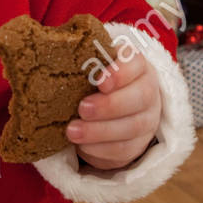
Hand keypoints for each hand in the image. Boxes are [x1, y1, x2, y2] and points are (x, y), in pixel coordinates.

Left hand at [66, 43, 162, 170]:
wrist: (111, 104)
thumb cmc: (95, 78)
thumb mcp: (92, 63)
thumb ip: (82, 57)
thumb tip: (55, 50)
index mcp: (137, 66)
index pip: (137, 64)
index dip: (121, 73)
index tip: (99, 81)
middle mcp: (148, 92)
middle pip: (140, 99)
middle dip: (109, 106)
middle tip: (82, 108)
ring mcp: (146, 120)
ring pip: (132, 128)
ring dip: (100, 132)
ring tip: (72, 131)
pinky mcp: (137, 146)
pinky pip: (124, 152)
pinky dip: (101, 150)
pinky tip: (81, 147)